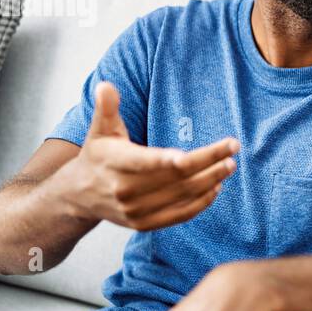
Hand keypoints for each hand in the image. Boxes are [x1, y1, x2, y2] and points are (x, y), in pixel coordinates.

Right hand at [65, 81, 239, 230]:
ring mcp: (135, 211)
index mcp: (116, 163)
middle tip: (232, 149)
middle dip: (208, 162)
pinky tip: (215, 188)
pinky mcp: (143, 225)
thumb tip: (106, 86)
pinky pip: (179, 215)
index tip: (204, 151)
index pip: (152, 161)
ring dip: (210, 181)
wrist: (79, 195)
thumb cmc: (97, 155)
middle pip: (176, 177)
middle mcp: (126, 190)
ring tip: (229, 165)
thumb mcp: (99, 129)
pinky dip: (200, 203)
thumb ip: (106, 108)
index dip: (176, 159)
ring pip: (182, 196)